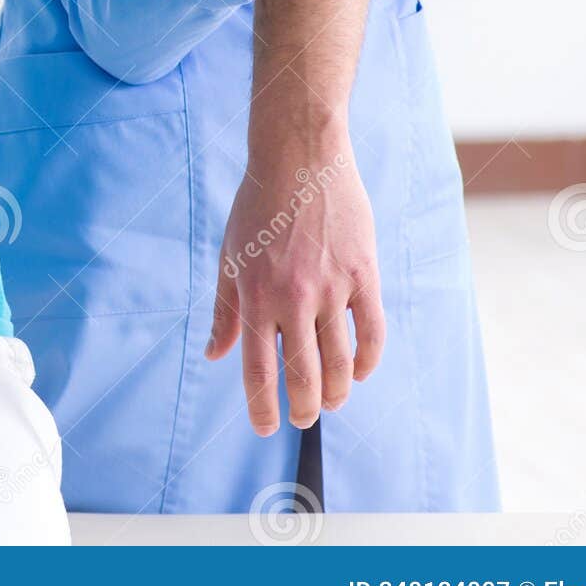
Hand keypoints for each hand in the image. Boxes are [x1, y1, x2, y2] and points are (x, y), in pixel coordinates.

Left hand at [206, 140, 385, 432]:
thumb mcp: (230, 255)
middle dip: (302, 408)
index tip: (265, 428)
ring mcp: (331, 288)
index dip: (262, 407)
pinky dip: (367, 362)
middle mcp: (292, 297)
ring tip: (329, 402)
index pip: (257, 369)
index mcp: (253, 294)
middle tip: (302, 417)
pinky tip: (357, 372)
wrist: (299, 158)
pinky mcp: (363, 275)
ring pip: (339, 364)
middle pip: (302, 376)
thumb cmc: (258, 206)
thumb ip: (225, 310)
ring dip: (335, 393)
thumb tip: (215, 354)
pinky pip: (371, 333)